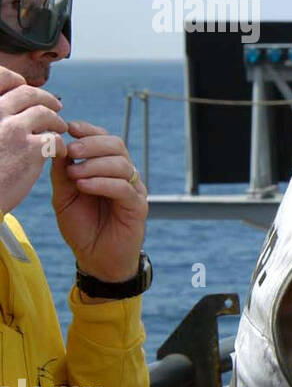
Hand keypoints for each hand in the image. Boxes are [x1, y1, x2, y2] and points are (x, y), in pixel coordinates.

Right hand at [0, 66, 67, 213]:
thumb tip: (13, 104)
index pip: (1, 77)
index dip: (15, 80)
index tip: (23, 87)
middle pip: (27, 93)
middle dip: (44, 98)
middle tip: (56, 106)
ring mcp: (12, 130)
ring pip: (44, 113)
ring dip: (56, 120)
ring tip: (61, 128)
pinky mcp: (30, 150)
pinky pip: (54, 137)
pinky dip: (59, 143)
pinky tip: (58, 152)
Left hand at [51, 121, 147, 282]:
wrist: (97, 258)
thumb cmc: (82, 227)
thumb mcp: (64, 197)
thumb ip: (62, 173)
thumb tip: (58, 146)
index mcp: (107, 169)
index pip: (105, 139)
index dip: (90, 130)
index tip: (70, 128)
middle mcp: (124, 175)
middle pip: (117, 145)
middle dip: (92, 144)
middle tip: (71, 152)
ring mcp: (133, 190)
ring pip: (121, 164)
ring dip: (95, 165)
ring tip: (74, 175)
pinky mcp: (138, 207)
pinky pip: (124, 188)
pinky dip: (102, 183)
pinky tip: (84, 186)